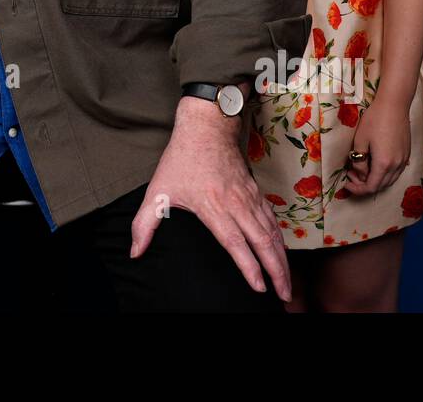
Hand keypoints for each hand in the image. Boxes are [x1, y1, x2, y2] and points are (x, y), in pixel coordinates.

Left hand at [129, 97, 290, 300]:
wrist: (206, 127)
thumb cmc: (181, 159)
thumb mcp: (157, 190)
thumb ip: (145, 224)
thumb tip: (135, 251)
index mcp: (212, 206)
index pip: (234, 241)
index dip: (248, 265)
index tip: (258, 287)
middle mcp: (235, 204)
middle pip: (262, 242)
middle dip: (276, 271)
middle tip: (283, 296)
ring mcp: (248, 197)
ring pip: (272, 232)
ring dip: (282, 259)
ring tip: (287, 283)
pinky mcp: (255, 192)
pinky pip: (272, 220)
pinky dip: (280, 239)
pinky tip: (282, 253)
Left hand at [343, 98, 411, 195]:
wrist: (394, 105)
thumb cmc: (375, 120)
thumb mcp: (360, 141)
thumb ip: (359, 161)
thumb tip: (359, 174)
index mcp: (383, 164)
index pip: (371, 187)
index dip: (357, 189)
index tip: (346, 184)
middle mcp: (396, 166)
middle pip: (381, 186)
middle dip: (364, 184)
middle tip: (351, 174)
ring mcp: (404, 160)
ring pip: (389, 180)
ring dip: (375, 180)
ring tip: (361, 169)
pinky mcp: (406, 154)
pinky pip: (396, 172)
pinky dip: (384, 174)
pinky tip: (374, 164)